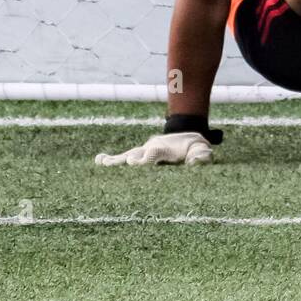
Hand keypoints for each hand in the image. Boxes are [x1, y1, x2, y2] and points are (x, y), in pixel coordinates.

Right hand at [94, 131, 214, 166]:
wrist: (186, 137)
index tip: (136, 163)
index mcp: (166, 149)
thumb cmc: (195, 148)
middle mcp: (151, 148)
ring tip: (101, 162)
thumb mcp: (202, 150)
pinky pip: (123, 158)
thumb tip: (196, 162)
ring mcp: (143, 150)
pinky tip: (98, 162)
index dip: (147, 158)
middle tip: (124, 163)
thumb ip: (201, 156)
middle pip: (138, 153)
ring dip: (116, 161)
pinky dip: (110, 160)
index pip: (155, 153)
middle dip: (131, 159)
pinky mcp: (138, 154)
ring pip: (128, 155)